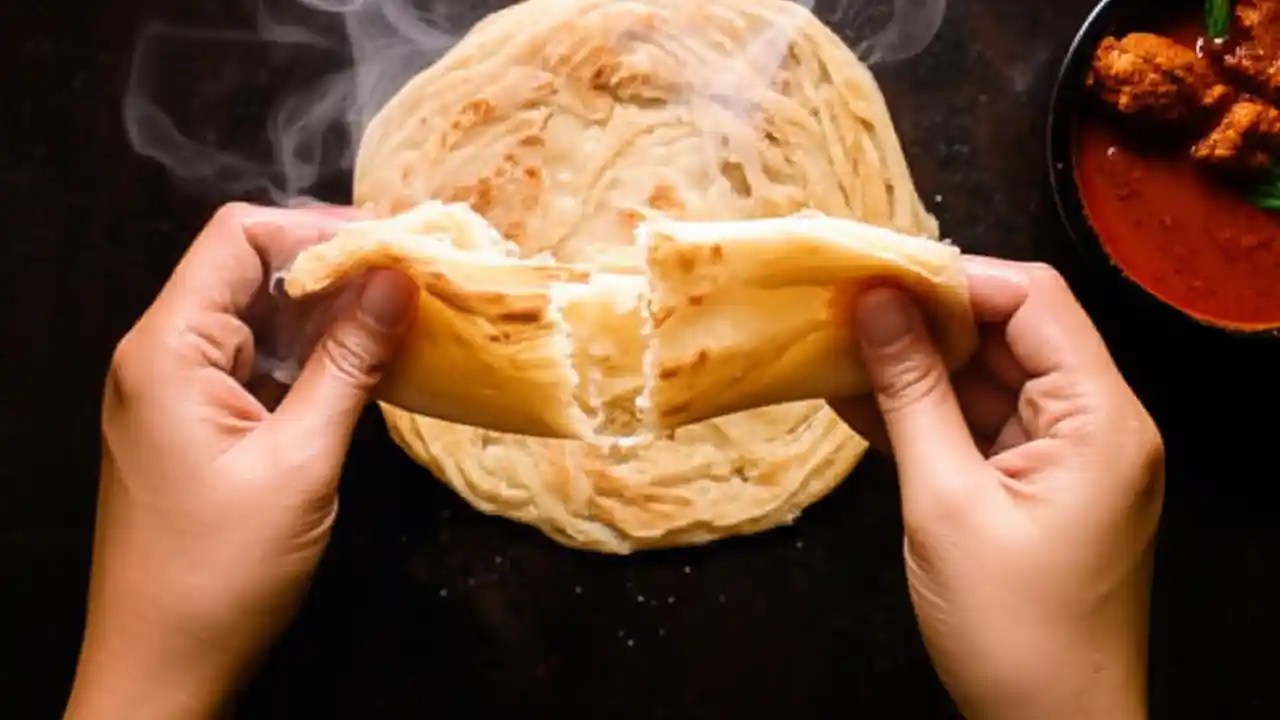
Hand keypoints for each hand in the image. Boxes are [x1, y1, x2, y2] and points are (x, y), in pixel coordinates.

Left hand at [64, 203, 418, 718]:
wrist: (163, 667)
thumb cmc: (221, 572)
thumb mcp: (299, 461)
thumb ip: (348, 363)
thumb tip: (398, 281)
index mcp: (168, 348)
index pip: (238, 238)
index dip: (317, 227)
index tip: (395, 245)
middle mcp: (165, 355)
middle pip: (251, 271)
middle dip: (336, 269)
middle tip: (419, 280)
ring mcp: (181, 392)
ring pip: (262, 319)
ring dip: (332, 316)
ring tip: (409, 319)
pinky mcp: (202, 425)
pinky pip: (261, 365)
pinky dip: (315, 360)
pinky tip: (371, 366)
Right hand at [832, 257, 1163, 719]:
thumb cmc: (1010, 627)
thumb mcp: (946, 502)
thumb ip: (910, 394)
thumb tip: (874, 304)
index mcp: (1101, 419)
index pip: (1035, 301)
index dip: (954, 277)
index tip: (874, 275)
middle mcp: (1096, 425)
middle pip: (1010, 335)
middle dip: (924, 319)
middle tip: (840, 308)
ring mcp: (1066, 458)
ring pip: (986, 380)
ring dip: (913, 367)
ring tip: (833, 347)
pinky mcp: (1035, 488)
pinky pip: (977, 428)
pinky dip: (922, 414)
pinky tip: (855, 399)